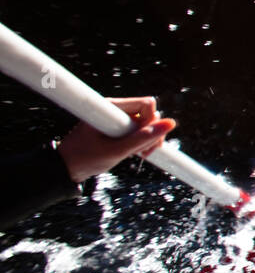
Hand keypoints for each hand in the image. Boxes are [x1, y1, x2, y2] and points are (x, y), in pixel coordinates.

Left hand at [56, 97, 176, 183]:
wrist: (66, 168)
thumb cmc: (85, 158)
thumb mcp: (117, 151)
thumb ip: (143, 138)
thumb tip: (170, 124)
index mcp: (110, 107)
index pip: (146, 104)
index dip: (152, 123)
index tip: (145, 144)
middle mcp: (115, 109)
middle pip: (149, 113)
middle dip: (152, 134)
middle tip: (144, 154)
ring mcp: (117, 117)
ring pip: (147, 123)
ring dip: (147, 140)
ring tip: (137, 155)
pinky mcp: (118, 126)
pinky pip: (139, 129)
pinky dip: (141, 142)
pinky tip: (134, 152)